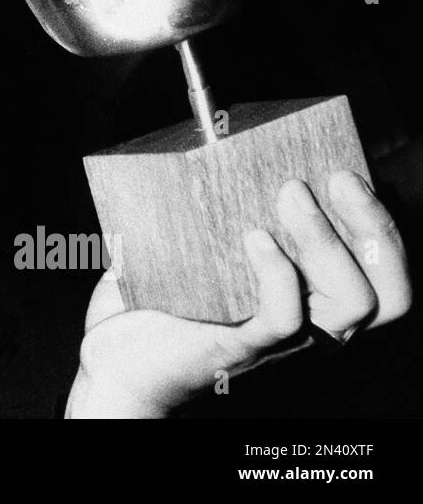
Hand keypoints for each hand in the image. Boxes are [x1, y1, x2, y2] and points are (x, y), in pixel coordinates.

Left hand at [66, 170, 411, 417]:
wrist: (115, 359)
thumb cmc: (156, 303)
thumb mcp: (198, 247)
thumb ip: (215, 207)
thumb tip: (210, 144)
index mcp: (312, 300)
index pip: (379, 271)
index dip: (379, 224)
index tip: (348, 173)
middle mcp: (312, 326)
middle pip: (387, 291)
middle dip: (374, 227)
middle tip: (334, 177)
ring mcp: (281, 342)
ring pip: (350, 302)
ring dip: (326, 239)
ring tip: (291, 194)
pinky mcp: (241, 349)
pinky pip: (285, 319)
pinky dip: (279, 275)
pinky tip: (256, 239)